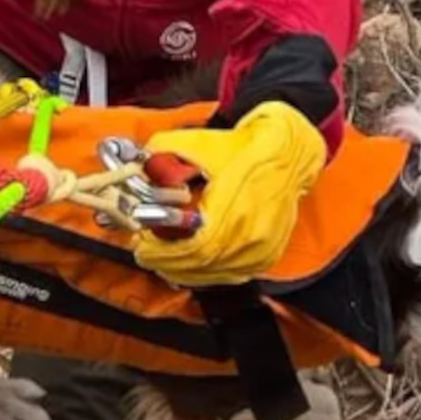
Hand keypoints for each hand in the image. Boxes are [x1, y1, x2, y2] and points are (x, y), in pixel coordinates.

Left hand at [133, 102, 325, 285]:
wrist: (287, 152)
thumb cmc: (246, 148)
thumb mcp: (198, 144)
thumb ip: (162, 154)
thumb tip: (133, 164)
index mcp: (234, 209)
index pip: (193, 248)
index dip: (164, 253)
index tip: (142, 246)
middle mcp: (251, 235)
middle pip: (200, 265)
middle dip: (167, 262)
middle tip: (147, 252)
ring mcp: (261, 249)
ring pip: (215, 274)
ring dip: (184, 270)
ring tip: (163, 259)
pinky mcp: (267, 256)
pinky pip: (231, 275)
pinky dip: (207, 272)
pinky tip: (191, 264)